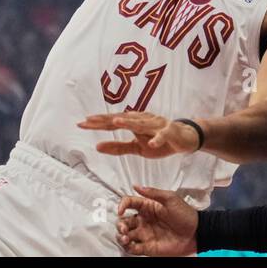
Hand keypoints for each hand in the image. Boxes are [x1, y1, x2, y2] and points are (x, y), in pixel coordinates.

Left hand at [78, 111, 201, 157]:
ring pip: (141, 124)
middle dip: (105, 119)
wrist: (185, 138)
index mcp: (134, 122)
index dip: (97, 123)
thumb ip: (118, 147)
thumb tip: (97, 147)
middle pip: (122, 119)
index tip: (81, 123)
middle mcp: (143, 119)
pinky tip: (152, 144)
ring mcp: (156, 124)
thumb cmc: (159, 141)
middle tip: (89, 120)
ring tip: (116, 122)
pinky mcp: (169, 131)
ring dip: (129, 123)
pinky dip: (157, 139)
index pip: (112, 123)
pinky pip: (163, 136)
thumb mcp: (137, 147)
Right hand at [117, 186, 198, 255]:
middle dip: (119, 224)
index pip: (130, 203)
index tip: (120, 210)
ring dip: (120, 236)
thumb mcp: (170, 199)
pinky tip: (130, 244)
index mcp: (148, 207)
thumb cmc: (185, 215)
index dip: (122, 205)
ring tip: (125, 237)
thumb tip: (136, 186)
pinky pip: (132, 248)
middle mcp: (144, 220)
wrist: (196, 233)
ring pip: (125, 235)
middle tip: (124, 228)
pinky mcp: (148, 247)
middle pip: (124, 221)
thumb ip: (153, 193)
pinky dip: (128, 247)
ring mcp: (145, 234)